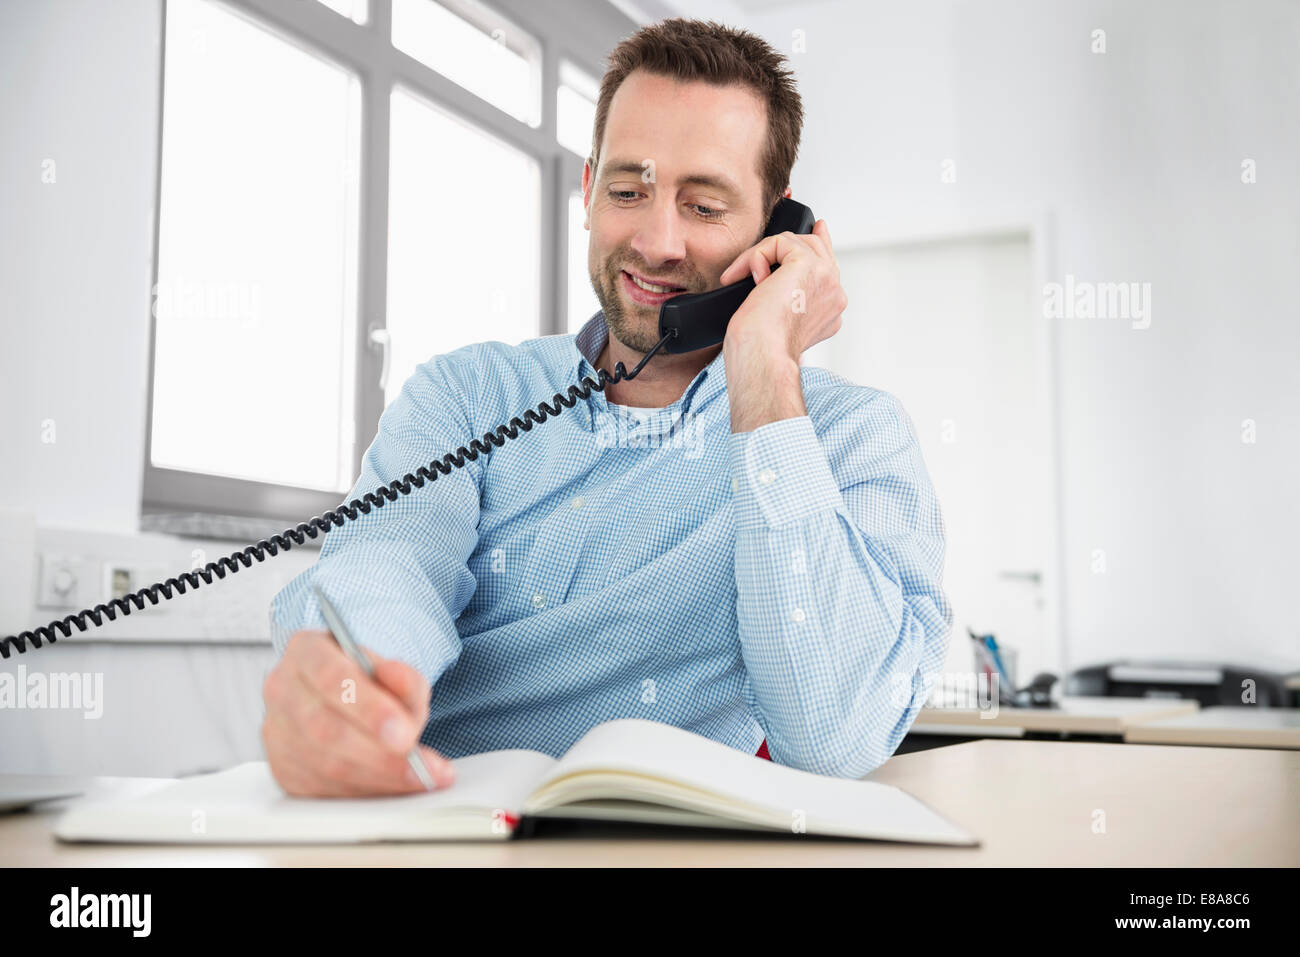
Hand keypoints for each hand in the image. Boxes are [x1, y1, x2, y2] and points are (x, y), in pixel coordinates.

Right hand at [261, 629, 455, 795]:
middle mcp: (283, 690)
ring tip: (422, 777)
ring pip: (324, 765)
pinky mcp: (283, 769)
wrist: (342, 701)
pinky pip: (323, 790)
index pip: (330, 677)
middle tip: (419, 764)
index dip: (368, 708)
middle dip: (377, 752)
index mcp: (306, 652)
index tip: (404, 733)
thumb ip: (404, 677)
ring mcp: (277, 732)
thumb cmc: (366, 683)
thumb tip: (397, 676)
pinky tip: (397, 786)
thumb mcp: (392, 671)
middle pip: (323, 728)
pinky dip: (366, 792)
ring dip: (379, 777)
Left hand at [718, 219, 847, 360]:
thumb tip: (770, 276)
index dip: (822, 244)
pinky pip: (778, 243)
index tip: (819, 228)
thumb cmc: (762, 348)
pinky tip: (745, 277)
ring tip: (739, 277)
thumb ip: (790, 295)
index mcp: (831, 310)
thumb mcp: (779, 320)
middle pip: (816, 249)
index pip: (830, 268)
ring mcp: (825, 277)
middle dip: (785, 245)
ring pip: (793, 243)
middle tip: (755, 258)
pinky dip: (755, 257)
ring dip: (760, 257)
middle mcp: (834, 294)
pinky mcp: (807, 264)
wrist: (762, 354)